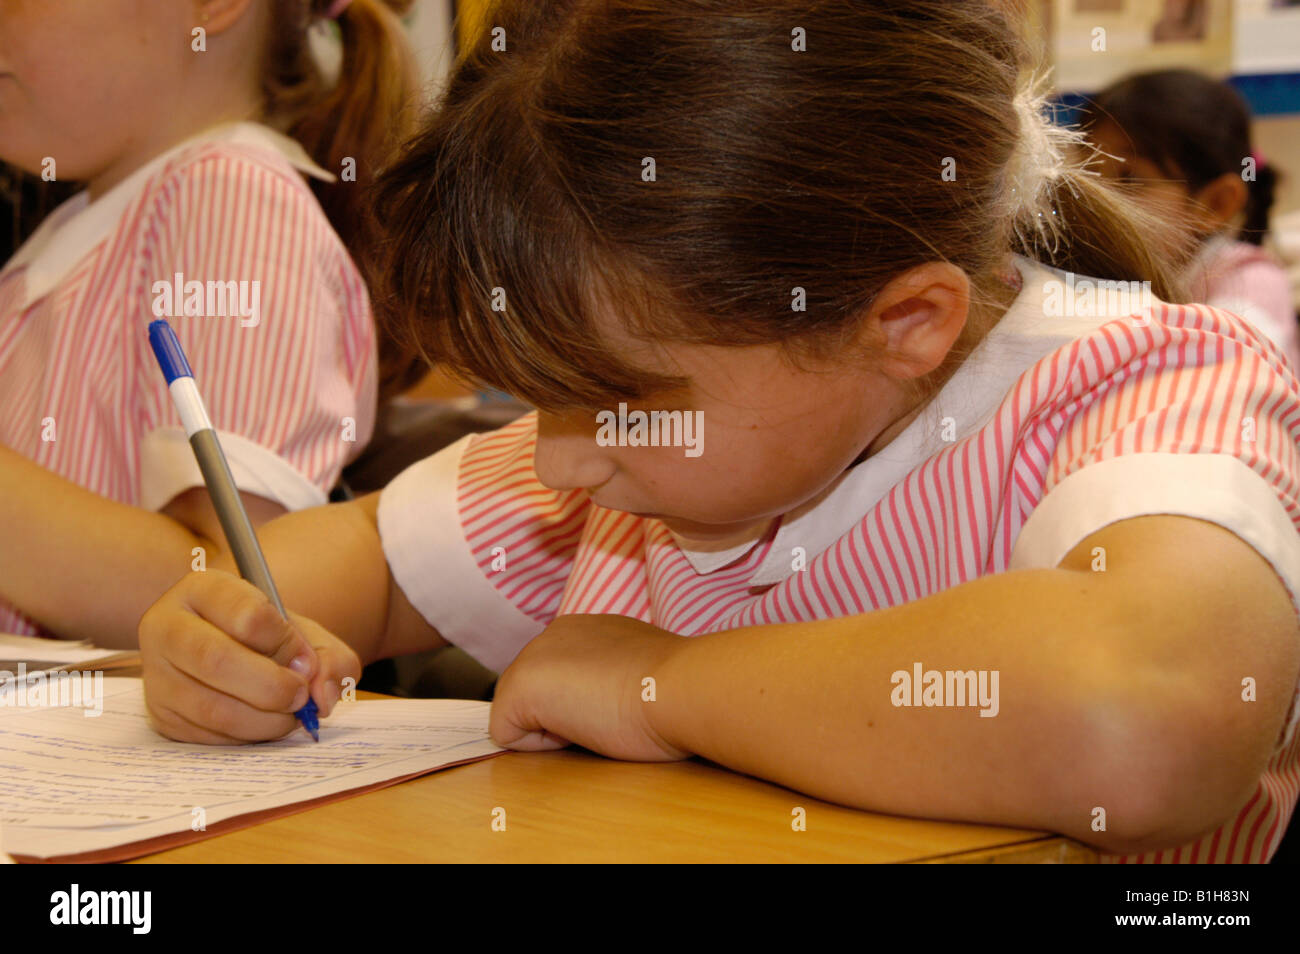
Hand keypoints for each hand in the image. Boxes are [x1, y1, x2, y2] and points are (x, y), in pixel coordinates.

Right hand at [139, 569, 361, 743]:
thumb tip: (323, 697)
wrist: (226, 647)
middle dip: (272, 687)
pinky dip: (246, 737)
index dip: (286, 644)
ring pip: (211, 707)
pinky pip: (207, 736)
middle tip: (301, 697)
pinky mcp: (160, 714)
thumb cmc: (268, 637)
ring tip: (288, 713)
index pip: (247, 615)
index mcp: (203, 589)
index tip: (306, 661)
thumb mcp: (305, 632)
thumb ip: (329, 658)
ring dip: (264, 720)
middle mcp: (167, 626)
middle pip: (216, 660)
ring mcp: (156, 673)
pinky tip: (263, 723)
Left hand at [490, 614, 690, 760]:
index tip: (616, 703)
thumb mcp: (638, 673)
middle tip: (608, 714)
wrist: (678, 686)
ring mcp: (531, 657)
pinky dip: (540, 745)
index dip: (583, 705)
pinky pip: (508, 734)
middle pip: (534, 696)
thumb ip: (610, 676)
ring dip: (553, 728)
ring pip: (520, 714)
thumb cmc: (672, 688)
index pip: (560, 680)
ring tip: (598, 719)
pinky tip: (580, 728)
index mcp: (583, 630)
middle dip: (562, 716)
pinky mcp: (519, 686)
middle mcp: (552, 635)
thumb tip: (606, 699)